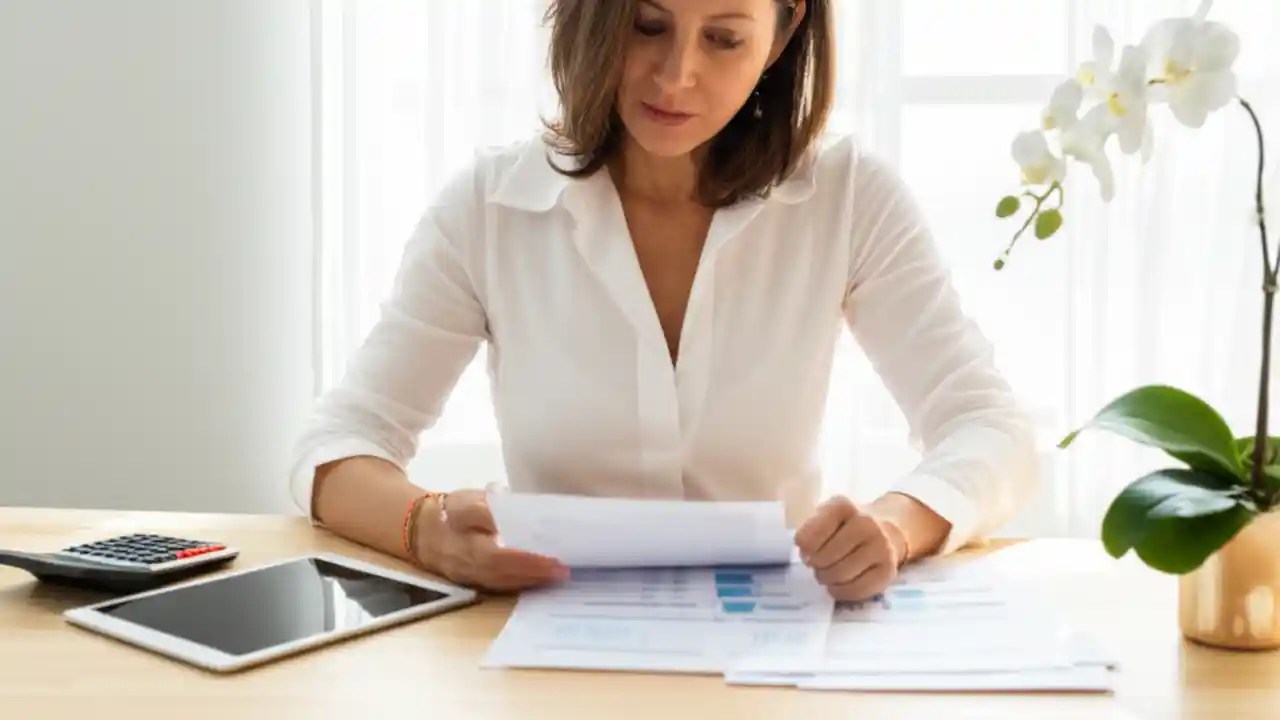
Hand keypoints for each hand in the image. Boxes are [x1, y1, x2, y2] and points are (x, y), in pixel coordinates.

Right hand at [415, 489, 569, 592]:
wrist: (420, 532)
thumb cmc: (451, 511)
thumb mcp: (468, 500)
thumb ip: (489, 507)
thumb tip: (513, 508)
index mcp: (462, 534)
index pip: (494, 548)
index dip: (522, 556)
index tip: (549, 555)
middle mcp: (463, 559)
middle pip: (500, 570)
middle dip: (532, 571)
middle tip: (562, 570)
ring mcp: (466, 574)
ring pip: (499, 581)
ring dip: (529, 581)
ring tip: (557, 576)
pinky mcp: (471, 583)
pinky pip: (496, 587)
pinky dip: (519, 585)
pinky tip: (539, 581)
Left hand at [794, 495, 907, 601]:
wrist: (884, 531)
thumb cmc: (844, 527)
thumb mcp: (823, 518)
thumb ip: (808, 534)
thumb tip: (808, 558)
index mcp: (841, 506)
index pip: (809, 537)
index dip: (804, 549)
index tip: (809, 549)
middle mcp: (865, 522)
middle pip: (824, 558)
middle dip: (817, 565)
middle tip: (820, 564)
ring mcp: (881, 546)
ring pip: (840, 575)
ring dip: (828, 579)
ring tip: (830, 572)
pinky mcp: (888, 571)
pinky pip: (855, 590)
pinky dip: (841, 591)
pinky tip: (841, 584)